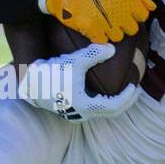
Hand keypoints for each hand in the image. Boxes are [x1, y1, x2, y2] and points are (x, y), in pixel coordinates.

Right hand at [18, 43, 139, 120]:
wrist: (29, 83)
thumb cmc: (51, 73)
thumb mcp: (74, 61)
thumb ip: (94, 54)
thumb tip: (112, 49)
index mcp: (86, 106)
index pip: (116, 105)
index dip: (128, 96)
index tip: (134, 85)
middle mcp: (82, 114)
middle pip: (112, 112)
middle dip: (126, 101)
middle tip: (135, 90)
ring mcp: (76, 114)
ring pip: (102, 112)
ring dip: (115, 102)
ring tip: (123, 90)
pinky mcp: (70, 110)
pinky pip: (94, 109)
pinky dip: (104, 102)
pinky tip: (104, 91)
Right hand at [45, 0, 153, 44]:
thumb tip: (152, 8)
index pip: (143, 16)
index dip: (135, 15)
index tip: (126, 12)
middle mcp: (118, 9)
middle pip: (132, 29)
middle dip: (125, 24)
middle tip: (113, 17)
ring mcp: (105, 20)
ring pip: (119, 37)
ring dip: (112, 32)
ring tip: (103, 21)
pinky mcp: (92, 29)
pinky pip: (104, 41)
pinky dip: (100, 36)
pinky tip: (94, 26)